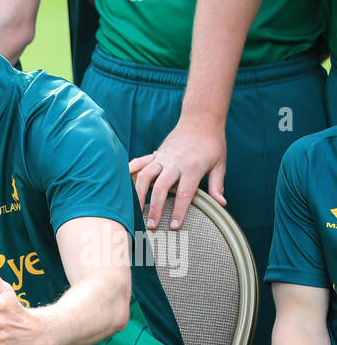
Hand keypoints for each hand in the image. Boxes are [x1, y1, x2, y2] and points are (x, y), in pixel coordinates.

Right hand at [130, 116, 226, 231]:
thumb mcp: (220, 164)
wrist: (202, 118)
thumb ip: (217, 185)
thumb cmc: (212, 143)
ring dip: (139, 194)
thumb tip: (221, 204)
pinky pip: (139, 163)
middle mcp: (175, 162)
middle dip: (154, 207)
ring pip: (145, 176)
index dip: (178, 211)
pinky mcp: (155, 154)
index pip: (184, 193)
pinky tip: (123, 187)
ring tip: (136, 211)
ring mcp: (162, 157)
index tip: (174, 226)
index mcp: (193, 167)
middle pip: (160, 187)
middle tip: (151, 225)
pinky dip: (129, 173)